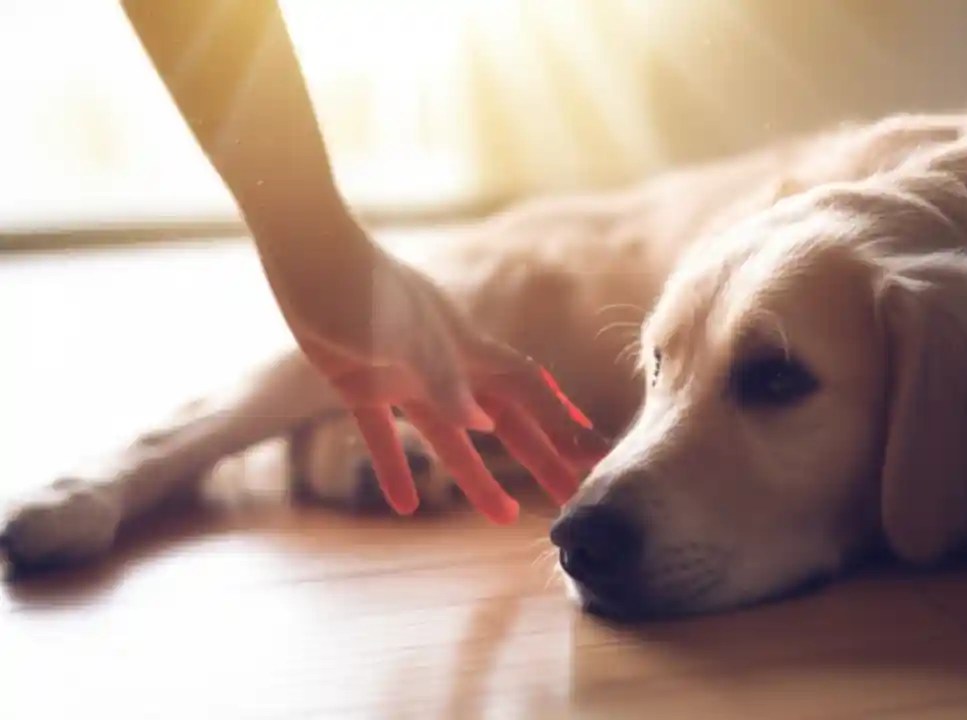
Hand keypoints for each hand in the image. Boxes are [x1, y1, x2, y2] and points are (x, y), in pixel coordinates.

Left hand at [265, 220, 608, 521]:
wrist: (303, 248)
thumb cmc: (355, 284)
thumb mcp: (398, 334)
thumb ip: (439, 379)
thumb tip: (480, 423)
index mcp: (465, 348)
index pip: (528, 391)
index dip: (562, 423)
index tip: (593, 455)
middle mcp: (446, 364)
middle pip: (504, 419)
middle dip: (538, 456)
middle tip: (567, 498)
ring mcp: (405, 374)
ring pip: (452, 436)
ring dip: (477, 476)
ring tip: (504, 517)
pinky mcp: (361, 383)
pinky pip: (385, 435)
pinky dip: (395, 468)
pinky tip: (404, 505)